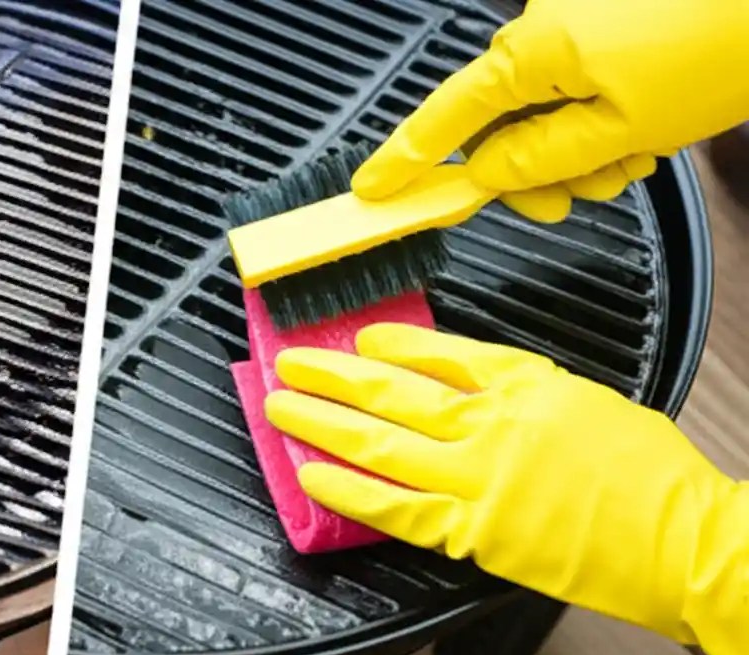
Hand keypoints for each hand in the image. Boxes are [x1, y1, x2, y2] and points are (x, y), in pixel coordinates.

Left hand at [265, 324, 748, 654]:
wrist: (688, 541)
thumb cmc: (653, 476)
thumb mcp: (586, 402)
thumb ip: (520, 392)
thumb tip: (465, 388)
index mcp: (526, 383)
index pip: (441, 352)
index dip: (392, 342)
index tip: (362, 336)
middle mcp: (494, 423)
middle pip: (392, 390)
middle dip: (333, 372)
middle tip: (292, 362)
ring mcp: (480, 478)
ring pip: (380, 442)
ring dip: (323, 421)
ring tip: (282, 407)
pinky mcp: (476, 533)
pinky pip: (396, 509)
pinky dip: (349, 490)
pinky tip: (313, 474)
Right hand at [351, 0, 748, 222]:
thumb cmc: (719, 45)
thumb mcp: (620, 131)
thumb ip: (538, 160)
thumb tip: (485, 173)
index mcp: (530, 53)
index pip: (442, 116)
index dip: (404, 160)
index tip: (374, 189)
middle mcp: (541, 26)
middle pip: (500, 122)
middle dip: (534, 171)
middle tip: (570, 202)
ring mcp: (575, 18)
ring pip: (546, 108)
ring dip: (581, 151)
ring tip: (633, 160)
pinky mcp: (606, 18)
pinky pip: (578, 80)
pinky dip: (602, 117)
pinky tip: (643, 133)